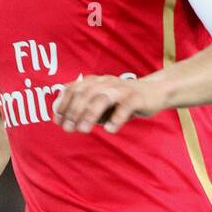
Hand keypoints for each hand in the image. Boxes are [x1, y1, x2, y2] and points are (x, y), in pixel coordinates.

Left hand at [51, 75, 167, 134]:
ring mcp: (122, 89)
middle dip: (74, 111)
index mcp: (95, 82)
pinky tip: (109, 130)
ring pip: (103, 98)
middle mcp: (106, 82)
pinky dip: (116, 117)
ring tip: (83, 129)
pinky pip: (125, 106)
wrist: (154, 92)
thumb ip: (83, 110)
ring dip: (90, 114)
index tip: (58, 120)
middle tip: (68, 128)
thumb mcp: (100, 104)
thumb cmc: (121, 101)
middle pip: (86, 93)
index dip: (64, 103)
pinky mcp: (137, 97)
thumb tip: (60, 120)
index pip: (74, 88)